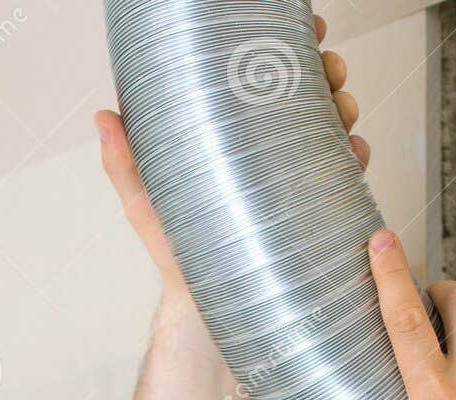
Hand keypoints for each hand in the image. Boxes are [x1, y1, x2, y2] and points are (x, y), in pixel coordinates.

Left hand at [96, 11, 368, 301]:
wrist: (204, 313)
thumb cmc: (175, 257)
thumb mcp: (146, 206)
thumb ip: (125, 165)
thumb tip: (101, 117)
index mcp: (230, 138)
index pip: (261, 80)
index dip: (286, 47)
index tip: (302, 30)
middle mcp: (264, 153)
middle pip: (306, 93)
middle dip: (325, 71)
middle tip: (326, 68)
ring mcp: (291, 179)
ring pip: (331, 126)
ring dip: (343, 106)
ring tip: (341, 107)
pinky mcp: (312, 212)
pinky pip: (342, 176)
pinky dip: (353, 158)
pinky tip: (351, 151)